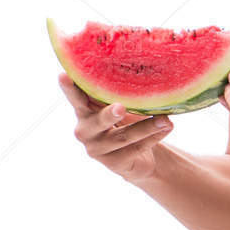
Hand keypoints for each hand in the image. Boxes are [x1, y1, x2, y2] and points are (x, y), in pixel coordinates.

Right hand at [58, 74, 173, 183]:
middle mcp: (85, 129)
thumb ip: (117, 91)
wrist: (138, 156)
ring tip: (165, 119)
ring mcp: (97, 149)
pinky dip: (154, 137)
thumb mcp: (121, 103)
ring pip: (123, 137)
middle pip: (97, 121)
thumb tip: (137, 65)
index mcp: (84, 110)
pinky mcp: (113, 163)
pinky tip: (167, 127)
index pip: (75, 97)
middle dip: (109, 114)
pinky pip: (136, 148)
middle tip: (120, 108)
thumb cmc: (126, 121)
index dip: (69, 88)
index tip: (63, 75)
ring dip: (146, 127)